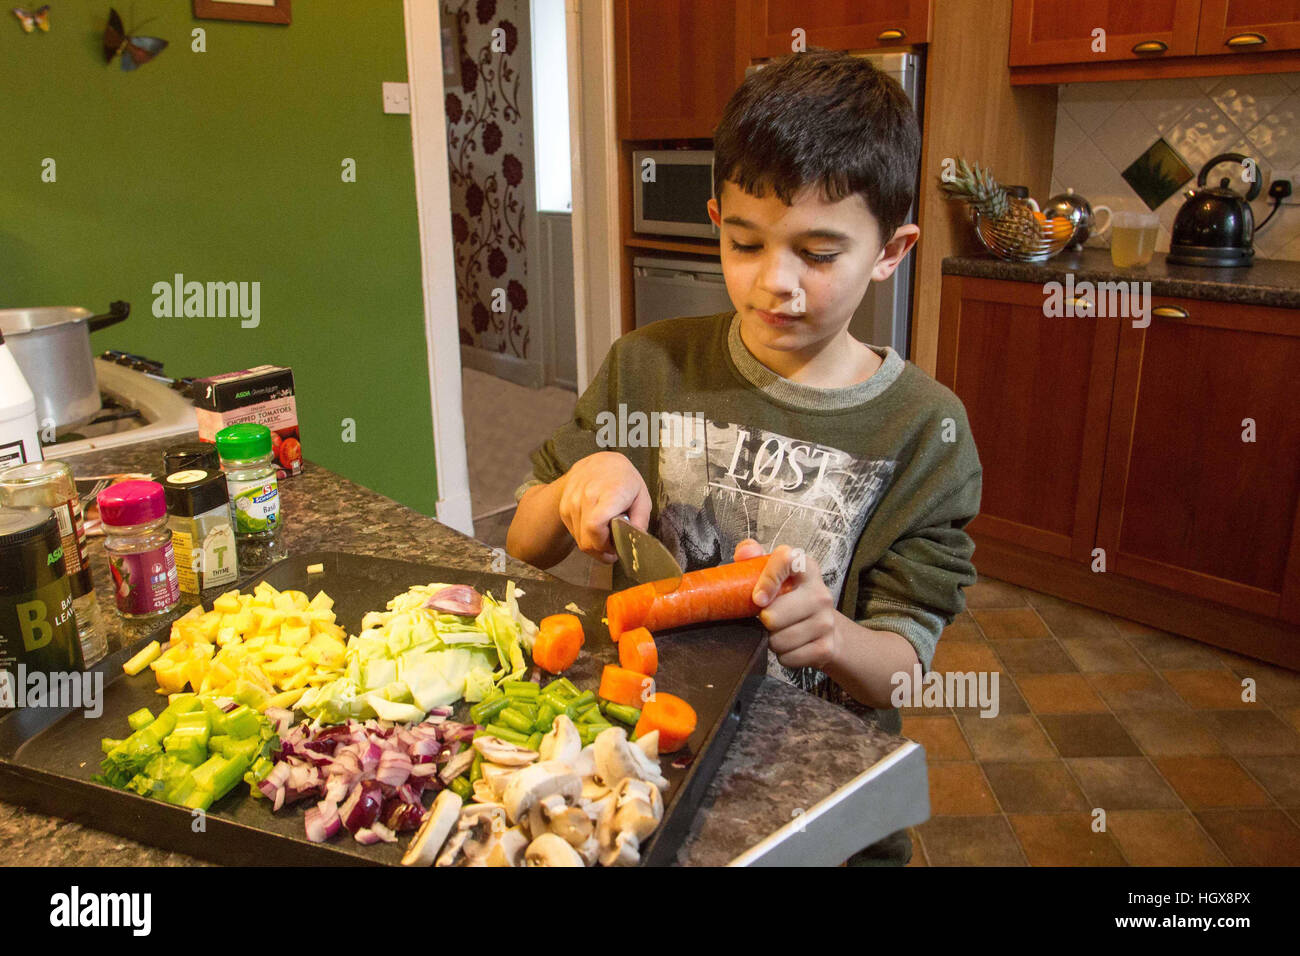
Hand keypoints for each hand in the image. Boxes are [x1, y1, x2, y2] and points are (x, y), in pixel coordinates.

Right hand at [558, 452, 651, 562]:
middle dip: (601, 551)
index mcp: (608, 493)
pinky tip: (596, 528)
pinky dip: (585, 536)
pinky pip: (574, 533)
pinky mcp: (564, 507)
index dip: (605, 544)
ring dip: (593, 544)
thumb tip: (636, 540)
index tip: (615, 547)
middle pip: (587, 540)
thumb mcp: (642, 497)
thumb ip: (641, 520)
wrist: (599, 462)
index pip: (595, 527)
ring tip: (606, 535)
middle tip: (613, 548)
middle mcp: (586, 497)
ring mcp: (572, 502)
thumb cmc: (624, 479)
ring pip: (579, 540)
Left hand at [734, 539, 839, 670]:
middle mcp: (820, 593)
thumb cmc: (790, 596)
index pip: (786, 562)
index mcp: (805, 567)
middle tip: (768, 618)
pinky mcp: (826, 647)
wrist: (825, 626)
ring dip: (772, 640)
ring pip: (779, 640)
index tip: (757, 598)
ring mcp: (826, 621)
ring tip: (779, 631)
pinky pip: (788, 658)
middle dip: (764, 621)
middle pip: (775, 615)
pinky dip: (783, 656)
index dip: (768, 579)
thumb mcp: (774, 571)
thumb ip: (754, 557)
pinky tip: (791, 645)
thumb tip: (745, 552)